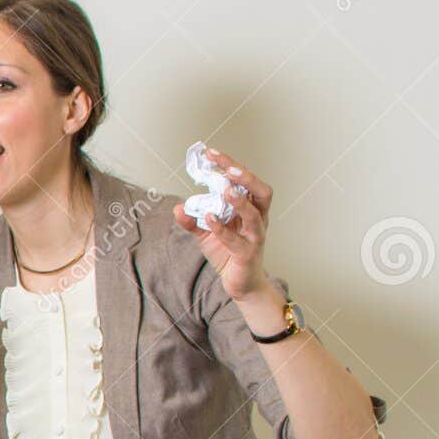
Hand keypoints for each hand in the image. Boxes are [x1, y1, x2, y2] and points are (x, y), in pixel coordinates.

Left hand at [171, 147, 274, 301]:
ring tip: (223, 189)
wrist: (240, 284)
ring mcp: (255, 236)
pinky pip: (237, 240)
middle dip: (244, 176)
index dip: (231, 166)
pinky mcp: (248, 254)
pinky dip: (223, 228)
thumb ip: (192, 220)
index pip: (245, 181)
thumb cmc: (228, 254)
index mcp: (251, 209)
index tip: (210, 154)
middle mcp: (258, 219)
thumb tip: (178, 207)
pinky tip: (208, 218)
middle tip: (225, 167)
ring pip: (254, 214)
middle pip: (261, 191)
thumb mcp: (205, 234)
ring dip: (239, 200)